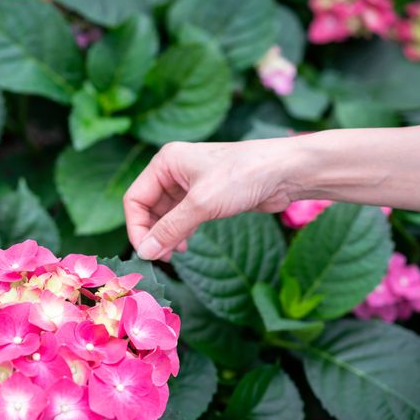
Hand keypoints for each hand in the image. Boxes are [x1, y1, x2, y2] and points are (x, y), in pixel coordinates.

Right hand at [123, 139, 300, 260]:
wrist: (284, 172)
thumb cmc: (242, 177)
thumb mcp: (201, 205)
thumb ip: (170, 230)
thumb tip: (145, 253)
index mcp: (166, 162)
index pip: (135, 198)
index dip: (137, 227)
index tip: (146, 252)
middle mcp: (175, 170)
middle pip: (148, 208)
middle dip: (153, 233)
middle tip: (162, 257)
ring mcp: (191, 183)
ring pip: (166, 215)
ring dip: (167, 235)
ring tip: (175, 253)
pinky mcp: (207, 196)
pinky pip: (183, 217)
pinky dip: (181, 232)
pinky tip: (186, 245)